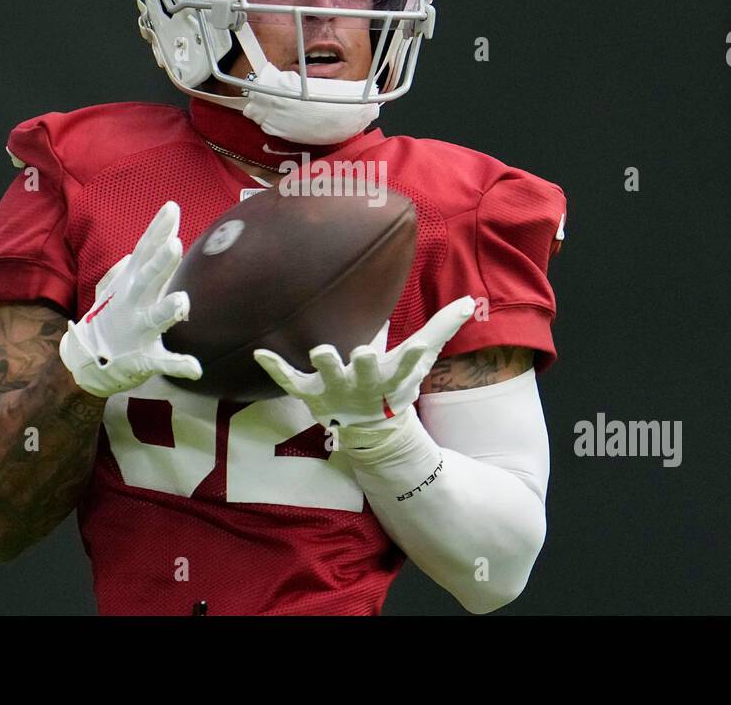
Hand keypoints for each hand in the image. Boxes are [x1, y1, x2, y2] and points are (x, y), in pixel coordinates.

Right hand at [60, 201, 201, 397]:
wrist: (91, 358)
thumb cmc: (116, 312)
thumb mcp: (124, 281)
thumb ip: (144, 257)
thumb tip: (164, 233)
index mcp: (131, 282)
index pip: (145, 251)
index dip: (158, 229)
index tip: (172, 208)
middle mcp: (134, 302)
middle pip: (148, 279)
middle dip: (160, 263)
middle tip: (175, 244)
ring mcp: (138, 329)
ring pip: (154, 318)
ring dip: (167, 310)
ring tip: (182, 301)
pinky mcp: (145, 356)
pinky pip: (163, 361)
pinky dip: (179, 365)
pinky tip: (195, 368)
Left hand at [253, 297, 475, 434]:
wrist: (368, 428)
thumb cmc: (394, 384)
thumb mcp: (420, 360)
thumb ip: (441, 328)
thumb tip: (470, 301)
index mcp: (391, 375)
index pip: (408, 365)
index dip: (415, 357)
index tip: (420, 347)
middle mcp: (363, 383)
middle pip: (366, 372)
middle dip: (365, 363)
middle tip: (363, 353)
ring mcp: (335, 389)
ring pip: (328, 376)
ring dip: (325, 364)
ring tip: (321, 350)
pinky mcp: (309, 393)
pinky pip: (290, 381)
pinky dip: (276, 369)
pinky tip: (260, 353)